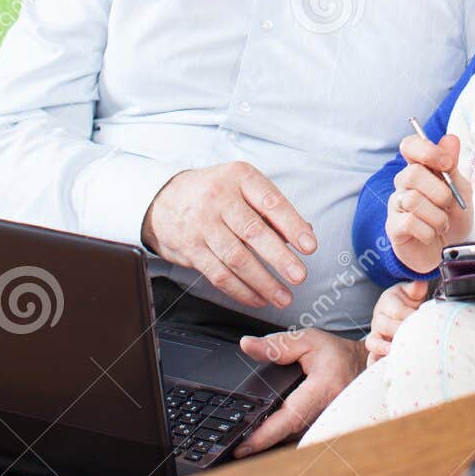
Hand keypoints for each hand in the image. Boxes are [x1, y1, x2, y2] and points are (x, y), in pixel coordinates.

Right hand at [141, 161, 316, 308]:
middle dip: (280, 258)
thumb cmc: (216, 193)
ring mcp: (202, 224)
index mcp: (239, 177)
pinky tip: (258, 298)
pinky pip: (218, 274)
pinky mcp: (191, 249)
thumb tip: (305, 232)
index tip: (310, 246)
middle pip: (253, 232)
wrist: (164, 200)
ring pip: (236, 258)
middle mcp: (219, 198)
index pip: (271, 202)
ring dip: (263, 282)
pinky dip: (241, 290)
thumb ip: (272, 209)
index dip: (292, 225)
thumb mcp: (243, 186)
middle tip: (300, 276)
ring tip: (283, 297)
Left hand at [233, 329, 365, 454]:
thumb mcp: (307, 340)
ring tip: (245, 441)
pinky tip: (265, 436)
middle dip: (259, 442)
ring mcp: (326, 427)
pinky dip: (281, 439)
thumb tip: (247, 345)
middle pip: (286, 436)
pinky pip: (298, 440)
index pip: (289, 418)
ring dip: (269, 442)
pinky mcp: (323, 432)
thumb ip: (275, 345)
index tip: (241, 448)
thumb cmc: (337, 354)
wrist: (363, 367)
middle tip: (233, 444)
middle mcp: (326, 413)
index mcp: (322, 389)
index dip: (264, 436)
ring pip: (291, 441)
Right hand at [365, 280, 430, 364]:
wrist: (400, 308)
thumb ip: (416, 287)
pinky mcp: (376, 348)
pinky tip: (382, 371)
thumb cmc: (407, 300)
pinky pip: (372, 357)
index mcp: (387, 302)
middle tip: (412, 338)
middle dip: (399, 332)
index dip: (410, 316)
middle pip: (385, 325)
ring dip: (382, 348)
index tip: (420, 320)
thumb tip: (420, 282)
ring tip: (393, 354)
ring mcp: (376, 334)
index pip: (398, 310)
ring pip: (373, 341)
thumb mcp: (412, 291)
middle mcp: (379, 318)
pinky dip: (375, 364)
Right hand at [386, 131, 470, 274]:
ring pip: (413, 200)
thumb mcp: (461, 190)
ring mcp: (396, 205)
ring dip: (437, 216)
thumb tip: (451, 139)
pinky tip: (431, 234)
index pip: (409, 145)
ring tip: (443, 224)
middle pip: (412, 174)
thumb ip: (453, 166)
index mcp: (420, 168)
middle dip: (439, 191)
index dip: (427, 150)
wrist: (448, 251)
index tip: (447, 164)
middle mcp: (404, 183)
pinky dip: (428, 231)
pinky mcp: (394, 227)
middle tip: (449, 204)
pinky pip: (410, 223)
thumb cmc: (452, 216)